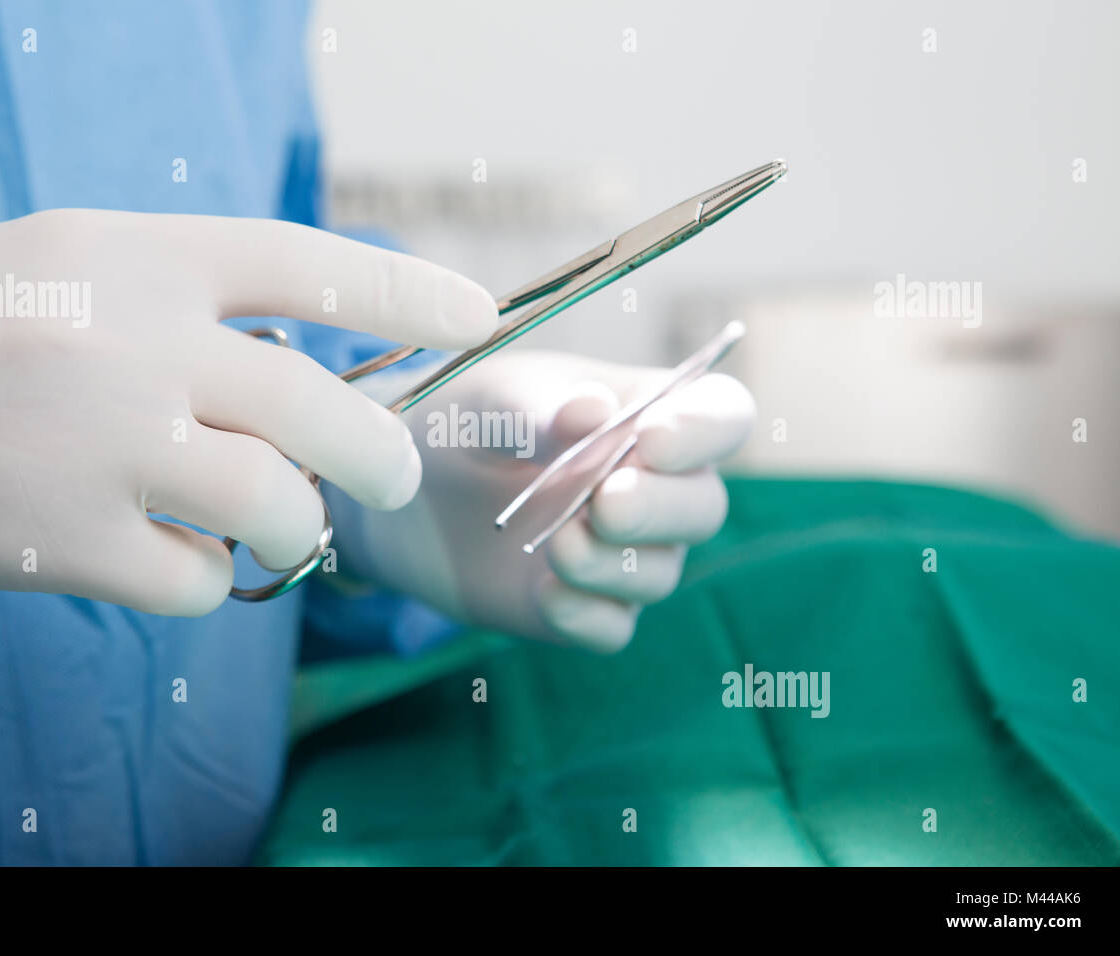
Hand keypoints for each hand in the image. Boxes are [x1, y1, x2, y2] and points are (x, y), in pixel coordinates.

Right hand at [0, 210, 496, 614]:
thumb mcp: (61, 268)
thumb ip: (180, 305)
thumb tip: (296, 379)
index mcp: (131, 254)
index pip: (308, 261)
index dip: (408, 289)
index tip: (477, 315)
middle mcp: (131, 341)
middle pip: (324, 408)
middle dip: (382, 454)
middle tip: (386, 474)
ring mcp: (102, 445)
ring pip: (280, 504)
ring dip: (297, 526)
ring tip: (272, 524)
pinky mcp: (66, 545)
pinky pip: (202, 582)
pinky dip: (205, 581)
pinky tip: (164, 560)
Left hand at [328, 349, 753, 650]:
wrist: (397, 498)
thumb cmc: (459, 426)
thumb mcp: (487, 400)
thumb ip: (537, 405)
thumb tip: (593, 410)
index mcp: (648, 413)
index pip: (722, 417)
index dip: (705, 430)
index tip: (652, 438)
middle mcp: (652, 487)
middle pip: (704, 505)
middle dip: (659, 507)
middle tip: (603, 502)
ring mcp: (621, 554)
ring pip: (660, 573)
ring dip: (615, 562)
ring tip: (556, 543)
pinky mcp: (583, 608)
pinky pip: (613, 628)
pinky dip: (586, 614)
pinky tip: (545, 593)